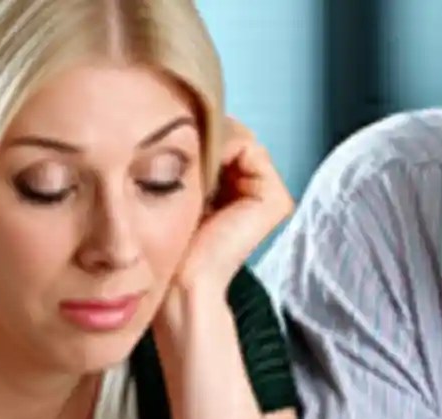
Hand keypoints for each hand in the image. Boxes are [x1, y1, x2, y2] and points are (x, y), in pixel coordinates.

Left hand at [170, 118, 292, 298]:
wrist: (183, 282)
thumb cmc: (172, 242)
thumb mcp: (179, 189)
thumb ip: (190, 156)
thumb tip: (179, 114)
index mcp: (237, 191)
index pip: (219, 140)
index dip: (194, 131)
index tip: (166, 136)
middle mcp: (259, 190)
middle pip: (229, 136)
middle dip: (201, 132)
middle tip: (173, 143)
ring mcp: (271, 194)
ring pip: (236, 137)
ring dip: (208, 138)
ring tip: (185, 157)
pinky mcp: (276, 199)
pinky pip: (247, 146)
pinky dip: (221, 144)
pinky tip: (200, 163)